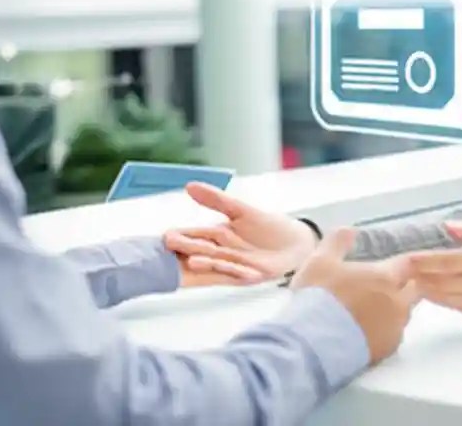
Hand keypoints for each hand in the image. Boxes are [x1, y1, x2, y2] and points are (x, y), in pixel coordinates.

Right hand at [164, 183, 319, 285]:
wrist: (296, 243)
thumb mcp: (242, 210)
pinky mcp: (251, 275)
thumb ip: (216, 200)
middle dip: (188, 249)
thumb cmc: (269, 227)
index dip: (182, 235)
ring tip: (192, 262)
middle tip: (170, 246)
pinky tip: (225, 269)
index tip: (165, 234)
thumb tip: (189, 186)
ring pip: (218, 263)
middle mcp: (223, 252)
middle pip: (203, 250)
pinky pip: (240, 273)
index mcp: (217, 235)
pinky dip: (234, 272)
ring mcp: (236, 265)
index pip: (195, 235)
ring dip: (206, 263)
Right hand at [291, 229, 418, 365]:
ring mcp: (395, 327)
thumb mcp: (320, 261)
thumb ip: (337, 242)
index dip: (401, 264)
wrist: (314, 342)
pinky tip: (366, 333)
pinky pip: (393, 336)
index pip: (407, 264)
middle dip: (402, 287)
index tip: (395, 266)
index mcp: (385, 276)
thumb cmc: (318, 297)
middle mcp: (397, 301)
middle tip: (382, 288)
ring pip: (403, 314)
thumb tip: (350, 229)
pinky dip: (384, 332)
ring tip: (370, 312)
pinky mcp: (388, 350)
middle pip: (412, 290)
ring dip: (392, 310)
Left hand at [406, 218, 461, 317]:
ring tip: (404, 279)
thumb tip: (447, 227)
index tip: (406, 257)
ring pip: (445, 297)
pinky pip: (454, 305)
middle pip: (443, 282)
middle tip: (397, 269)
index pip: (450, 261)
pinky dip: (437, 297)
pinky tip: (425, 287)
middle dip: (418, 276)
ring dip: (423, 288)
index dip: (426, 261)